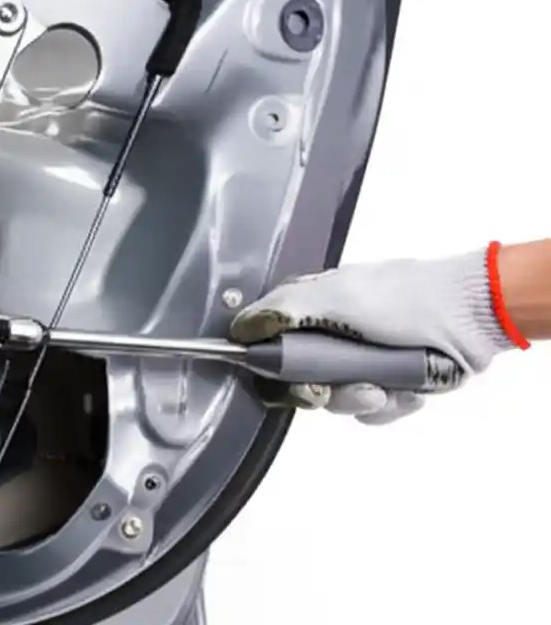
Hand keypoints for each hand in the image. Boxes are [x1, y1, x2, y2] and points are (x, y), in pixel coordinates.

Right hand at [229, 245, 524, 423]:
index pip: (268, 344)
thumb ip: (285, 310)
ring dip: (361, 399)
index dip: (269, 368)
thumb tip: (238, 327)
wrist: (470, 317)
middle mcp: (329, 338)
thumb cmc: (402, 298)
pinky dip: (390, 405)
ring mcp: (359, 363)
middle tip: (332, 389)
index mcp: (310, 309)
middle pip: (298, 382)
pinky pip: (371, 412)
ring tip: (386, 387)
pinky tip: (408, 390)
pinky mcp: (387, 385)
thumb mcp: (338, 295)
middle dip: (321, 391)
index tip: (283, 379)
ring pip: (337, 401)